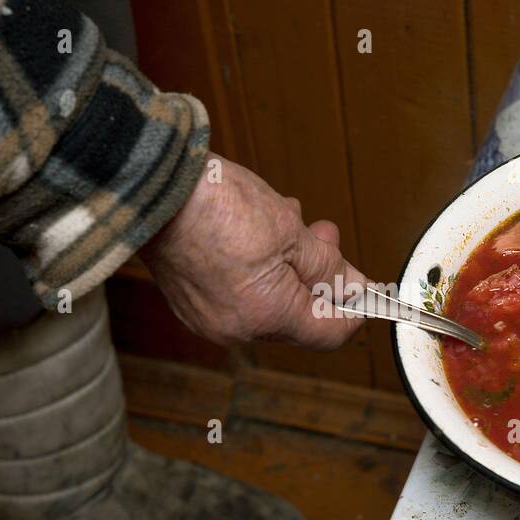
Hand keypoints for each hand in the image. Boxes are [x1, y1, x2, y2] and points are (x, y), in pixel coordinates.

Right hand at [141, 154, 368, 349]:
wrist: (151, 187)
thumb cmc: (215, 205)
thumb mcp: (289, 230)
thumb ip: (327, 265)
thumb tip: (354, 285)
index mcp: (266, 316)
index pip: (328, 333)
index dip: (354, 310)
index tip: (367, 288)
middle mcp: (237, 327)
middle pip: (298, 314)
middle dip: (318, 274)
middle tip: (324, 235)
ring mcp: (209, 317)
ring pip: (269, 300)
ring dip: (288, 265)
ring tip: (287, 220)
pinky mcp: (191, 301)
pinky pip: (240, 294)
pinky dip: (257, 269)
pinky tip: (256, 231)